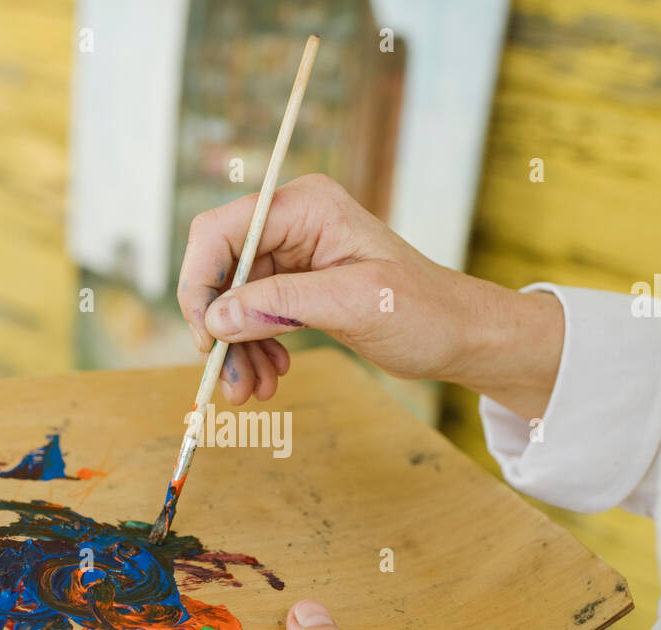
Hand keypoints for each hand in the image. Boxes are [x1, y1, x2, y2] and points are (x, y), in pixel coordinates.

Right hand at [176, 173, 563, 419]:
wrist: (459, 336)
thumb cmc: (424, 311)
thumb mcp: (355, 305)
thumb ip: (282, 304)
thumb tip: (217, 318)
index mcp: (307, 206)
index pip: (222, 231)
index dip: (201, 283)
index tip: (205, 337)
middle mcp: (293, 223)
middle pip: (221, 270)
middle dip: (218, 328)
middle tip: (227, 382)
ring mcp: (293, 256)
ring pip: (233, 301)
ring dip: (235, 349)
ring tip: (251, 392)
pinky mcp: (297, 288)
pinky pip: (253, 316)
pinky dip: (253, 350)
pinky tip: (270, 377)